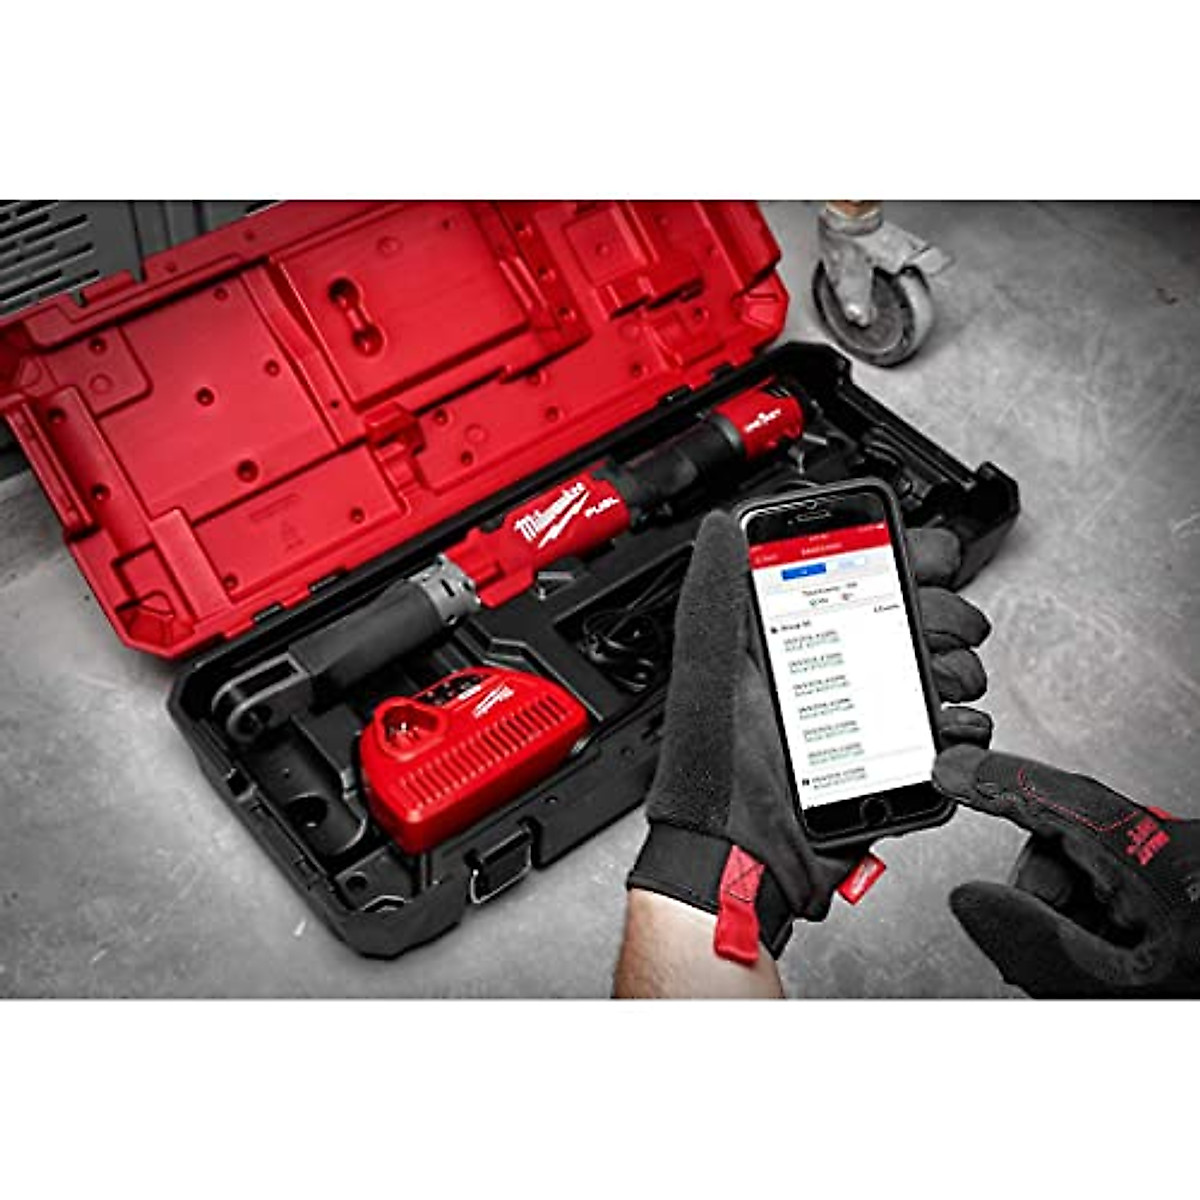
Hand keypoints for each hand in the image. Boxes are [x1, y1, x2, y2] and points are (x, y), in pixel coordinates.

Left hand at [627, 512, 992, 962]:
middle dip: (942, 615)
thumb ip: (719, 590)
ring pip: (941, 671)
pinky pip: (949, 734)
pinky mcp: (892, 759)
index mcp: (792, 638)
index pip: (858, 577)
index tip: (927, 554)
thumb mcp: (711, 663)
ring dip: (956, 667)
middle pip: (915, 620)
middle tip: (937, 626)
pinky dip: (962, 725)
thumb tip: (723, 524)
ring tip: (939, 680)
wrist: (740, 853)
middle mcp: (833, 671)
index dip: (901, 557)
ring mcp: (866, 716)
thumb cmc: (715, 763)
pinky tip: (947, 725)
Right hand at [935, 746, 1199, 996]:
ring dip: (1070, 917)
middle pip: (1068, 843)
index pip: (1056, 800)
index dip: (994, 781)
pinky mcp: (1184, 890)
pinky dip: (1098, 924)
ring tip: (1089, 972)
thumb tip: (971, 899)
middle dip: (1040, 896)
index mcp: (1159, 862)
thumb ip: (1034, 943)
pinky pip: (1116, 890)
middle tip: (1036, 951)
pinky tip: (1110, 966)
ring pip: (1090, 871)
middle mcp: (1175, 851)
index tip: (950, 769)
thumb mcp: (1121, 987)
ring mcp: (1182, 868)